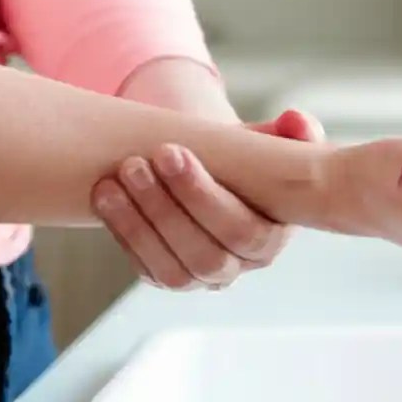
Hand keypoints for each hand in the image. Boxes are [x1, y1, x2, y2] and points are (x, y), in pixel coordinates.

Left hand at [92, 109, 324, 289]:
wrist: (217, 176)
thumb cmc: (250, 160)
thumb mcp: (275, 143)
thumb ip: (296, 131)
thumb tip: (295, 121)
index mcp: (273, 237)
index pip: (242, 231)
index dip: (202, 195)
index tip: (170, 150)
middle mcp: (242, 267)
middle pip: (205, 256)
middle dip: (165, 209)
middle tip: (134, 163)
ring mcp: (205, 279)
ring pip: (173, 270)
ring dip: (137, 226)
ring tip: (111, 182)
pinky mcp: (172, 278)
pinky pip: (147, 270)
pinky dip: (123, 234)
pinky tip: (105, 197)